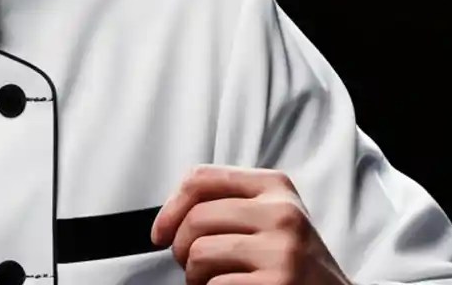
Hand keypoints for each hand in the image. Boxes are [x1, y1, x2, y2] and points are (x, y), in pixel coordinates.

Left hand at [150, 165, 349, 284]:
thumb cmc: (291, 259)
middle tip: (193, 266)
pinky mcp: (279, 283)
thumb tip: (169, 217)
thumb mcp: (270, 216)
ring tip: (212, 281)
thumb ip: (229, 203)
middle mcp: (283, 212)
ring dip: (195, 277)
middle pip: (196, 219)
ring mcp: (283, 249)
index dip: (170, 207)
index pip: (201, 178)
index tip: (160, 233)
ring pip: (200, 254)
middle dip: (181, 249)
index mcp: (275, 186)